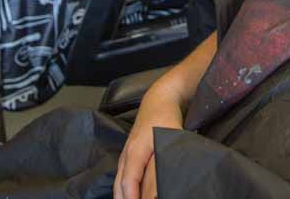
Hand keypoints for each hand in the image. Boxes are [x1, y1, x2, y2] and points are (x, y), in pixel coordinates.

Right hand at [114, 83, 184, 198]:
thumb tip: (165, 183)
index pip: (129, 183)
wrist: (158, 101)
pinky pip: (122, 180)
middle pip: (120, 188)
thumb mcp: (169, 139)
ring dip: (125, 198)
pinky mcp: (127, 158)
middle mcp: (126, 157)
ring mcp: (124, 157)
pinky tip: (131, 198)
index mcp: (135, 153)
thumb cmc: (166, 119)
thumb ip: (164, 162)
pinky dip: (124, 193)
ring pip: (119, 185)